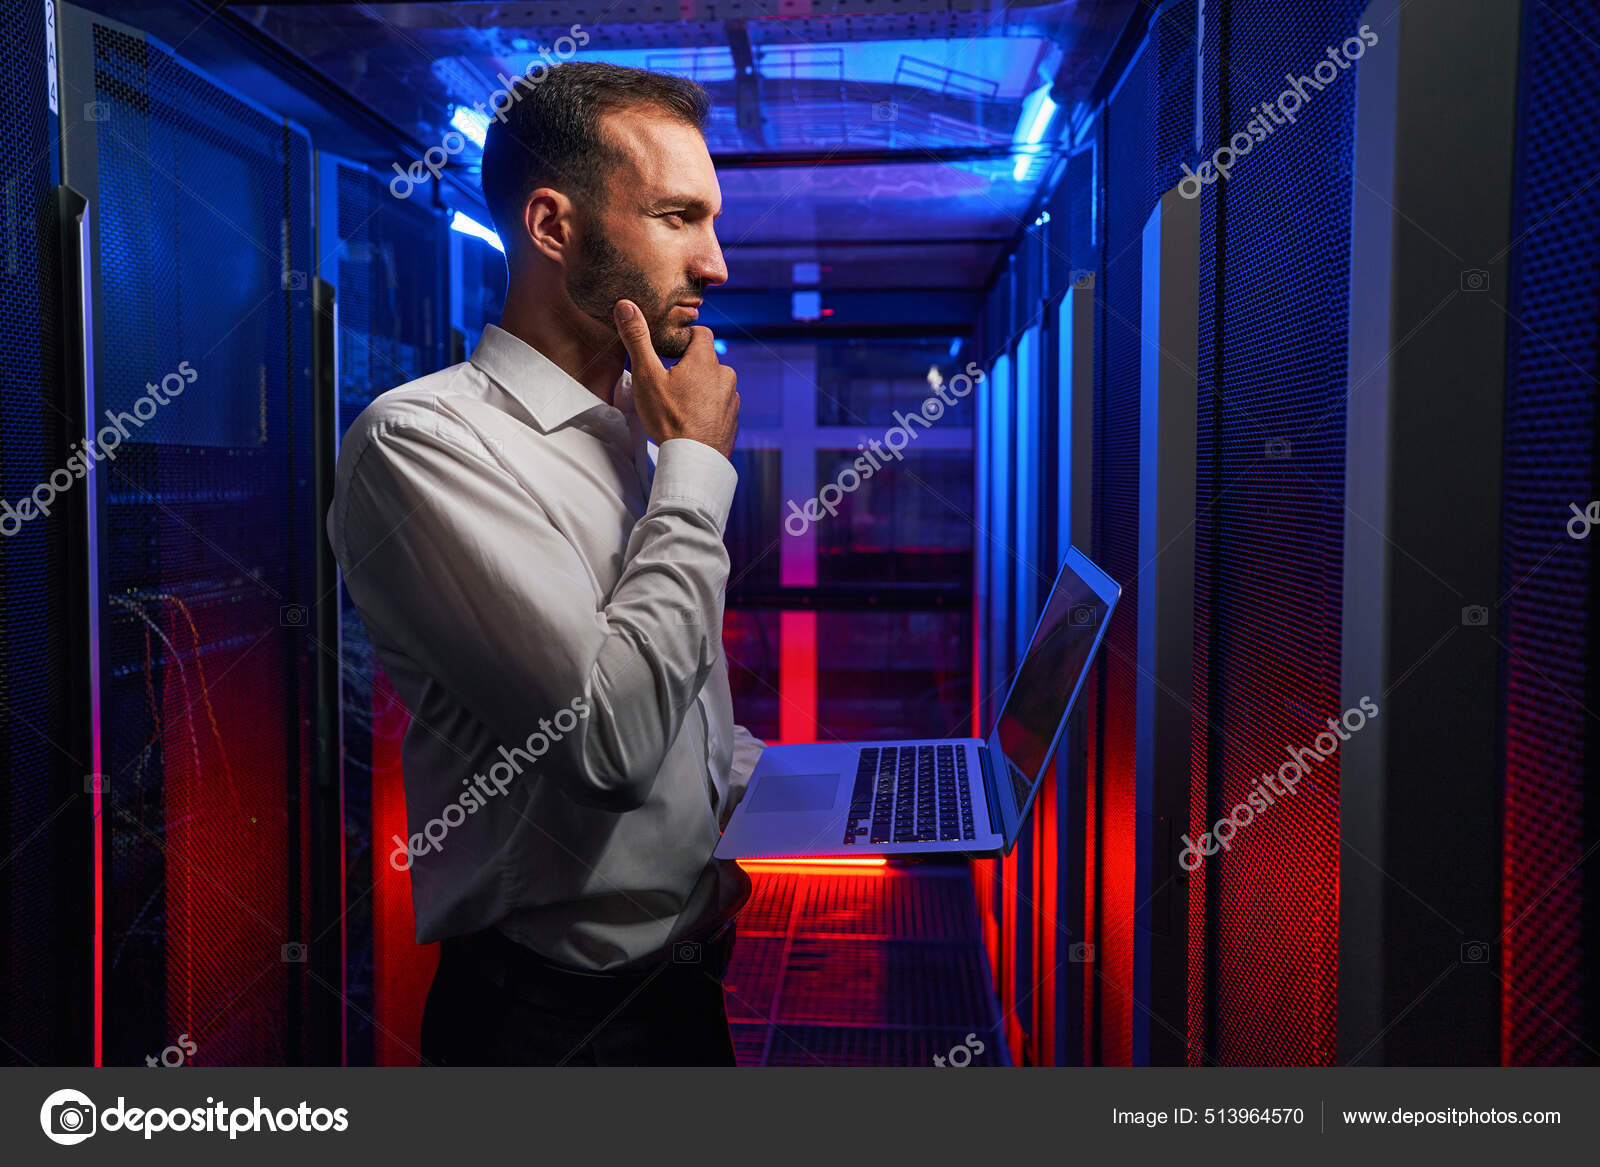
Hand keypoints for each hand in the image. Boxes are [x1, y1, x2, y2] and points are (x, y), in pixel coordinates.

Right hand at [613, 299, 738, 459]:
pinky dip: (708, 408)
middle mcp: (725, 375)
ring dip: (700, 388)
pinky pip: (720, 405)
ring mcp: (732, 399)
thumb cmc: (670, 420)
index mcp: (705, 360)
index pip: (701, 333)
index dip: (684, 338)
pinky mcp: (733, 419)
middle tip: (668, 382)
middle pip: (707, 360)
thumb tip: (626, 306)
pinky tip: (691, 420)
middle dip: (690, 366)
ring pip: (715, 383)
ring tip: (679, 404)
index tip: (670, 350)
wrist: (694, 461)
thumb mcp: (647, 376)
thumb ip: (637, 339)